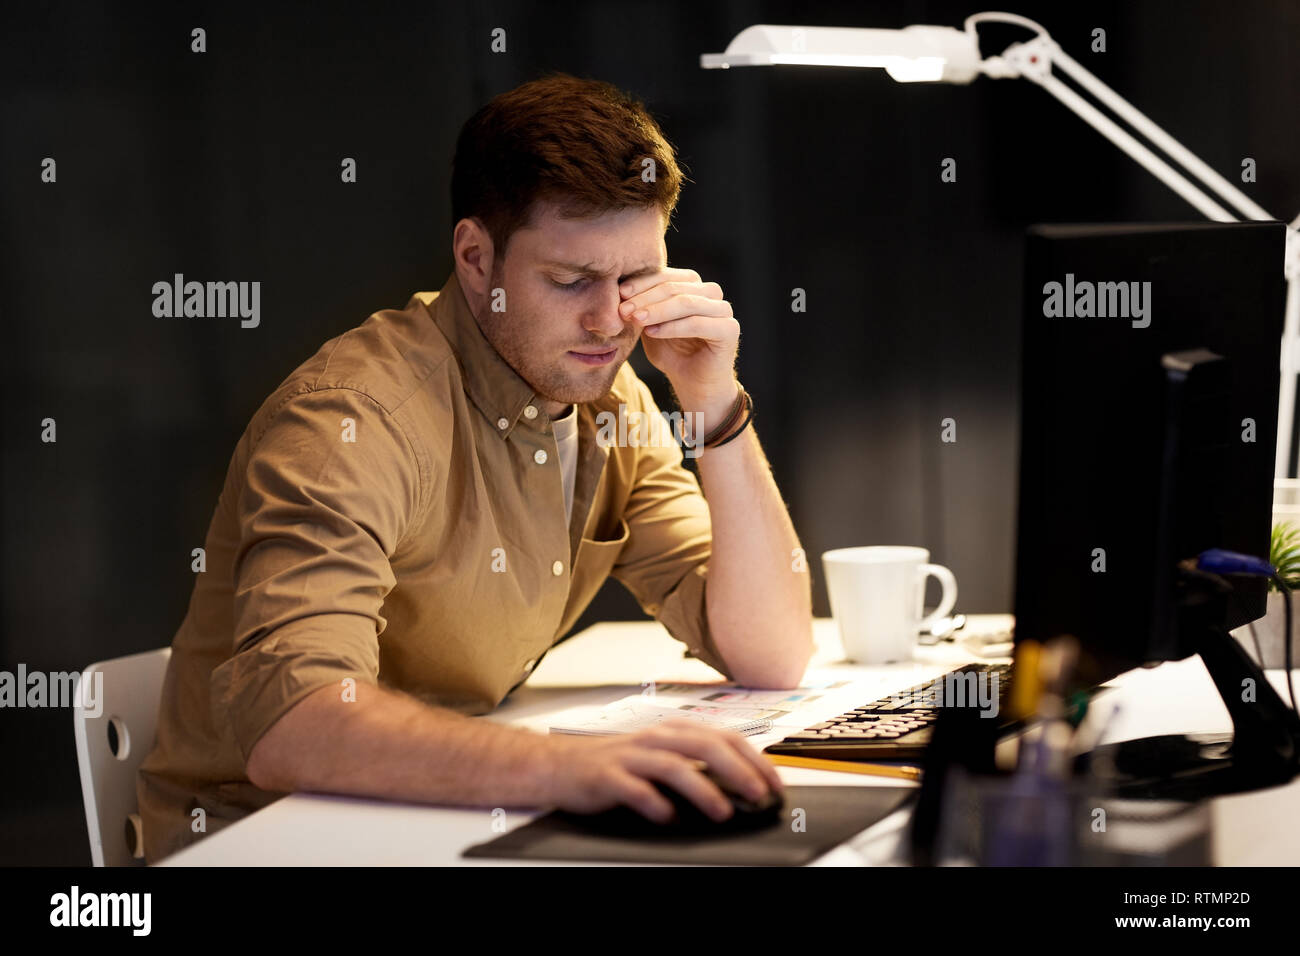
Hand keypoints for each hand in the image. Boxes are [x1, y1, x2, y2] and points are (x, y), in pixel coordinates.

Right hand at [541, 718, 784, 822]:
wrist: (558, 764)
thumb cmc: (616, 763)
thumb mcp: (659, 756)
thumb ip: (695, 765)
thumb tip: (741, 786)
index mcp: (673, 731)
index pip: (724, 737)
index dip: (753, 759)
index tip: (774, 783)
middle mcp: (655, 738)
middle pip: (703, 746)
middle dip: (736, 770)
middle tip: (758, 794)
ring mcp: (630, 756)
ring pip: (672, 765)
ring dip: (701, 788)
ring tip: (722, 810)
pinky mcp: (606, 776)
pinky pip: (632, 787)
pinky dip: (652, 801)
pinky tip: (666, 816)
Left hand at [619, 267, 740, 421]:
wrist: (694, 386)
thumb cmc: (672, 355)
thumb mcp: (650, 326)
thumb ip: (641, 309)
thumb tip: (618, 293)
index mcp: (694, 287)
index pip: (667, 276)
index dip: (643, 283)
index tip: (620, 293)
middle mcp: (711, 294)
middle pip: (675, 288)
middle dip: (646, 298)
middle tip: (624, 309)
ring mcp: (723, 311)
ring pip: (686, 303)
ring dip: (657, 310)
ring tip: (635, 319)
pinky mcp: (730, 330)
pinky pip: (697, 323)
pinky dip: (672, 327)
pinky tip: (652, 332)